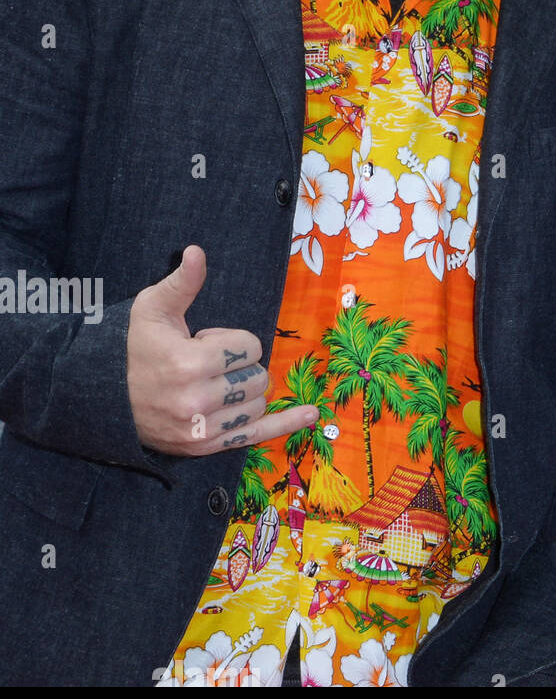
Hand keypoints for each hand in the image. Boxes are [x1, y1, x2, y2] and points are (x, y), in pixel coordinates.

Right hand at [126, 245, 316, 456]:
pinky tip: (310, 414)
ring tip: (212, 383)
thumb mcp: (153, 308)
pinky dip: (285, 424)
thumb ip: (182, 282)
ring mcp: (201, 429)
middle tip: (206, 365)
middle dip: (241, 365)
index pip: (250, 347)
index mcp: (189, 363)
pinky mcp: (203, 446)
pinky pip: (255, 436)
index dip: (232, 340)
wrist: (101, 396)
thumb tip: (196, 252)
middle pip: (258, 376)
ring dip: (246, 389)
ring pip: (258, 403)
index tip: (203, 342)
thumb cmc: (133, 347)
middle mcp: (198, 401)